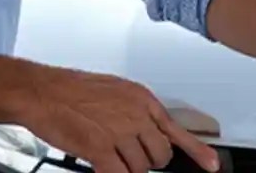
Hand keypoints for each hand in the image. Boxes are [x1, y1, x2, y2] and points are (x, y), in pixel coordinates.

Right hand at [18, 66, 220, 172]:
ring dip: (127, 168)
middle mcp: (135, 114)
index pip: (176, 129)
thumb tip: (148, 131)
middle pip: (160, 154)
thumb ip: (135, 111)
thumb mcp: (115, 91)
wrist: (43, 91)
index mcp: (141, 98)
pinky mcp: (101, 148)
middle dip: (147, 161)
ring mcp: (120, 132)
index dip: (197, 150)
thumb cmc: (72, 90)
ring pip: (140, 168)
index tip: (211, 164)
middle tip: (129, 156)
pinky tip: (105, 167)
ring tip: (109, 154)